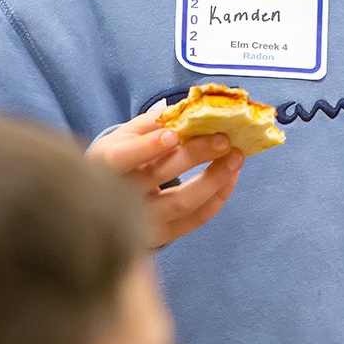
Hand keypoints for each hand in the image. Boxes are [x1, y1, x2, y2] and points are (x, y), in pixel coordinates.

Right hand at [89, 109, 243, 246]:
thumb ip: (154, 121)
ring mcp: (142, 221)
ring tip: (236, 158)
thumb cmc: (123, 157)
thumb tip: (189, 108)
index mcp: (106, 163)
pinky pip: (196, 219)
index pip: (124, 157)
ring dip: (215, 179)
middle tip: (224, 139)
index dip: (147, 147)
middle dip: (194, 156)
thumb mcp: (127, 134)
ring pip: (182, 203)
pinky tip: (231, 176)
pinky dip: (218, 197)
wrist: (108, 200)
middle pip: (159, 178)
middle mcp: (120, 196)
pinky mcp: (163, 235)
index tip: (174, 135)